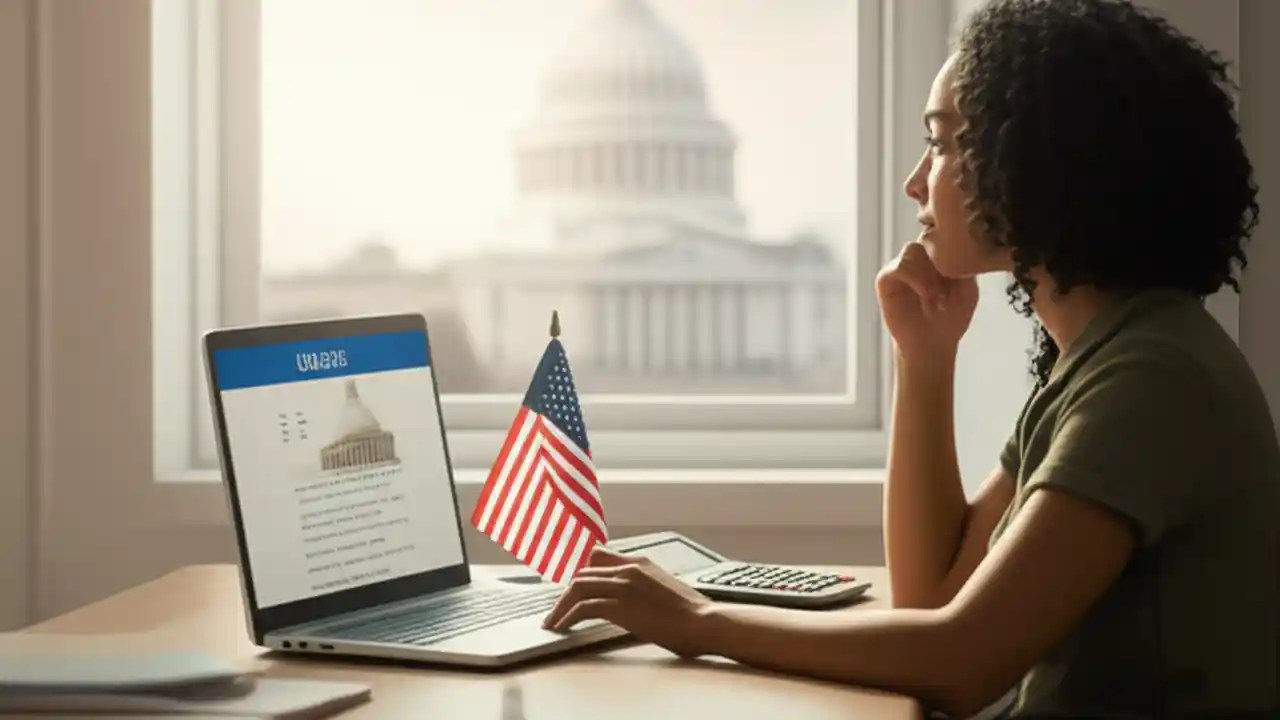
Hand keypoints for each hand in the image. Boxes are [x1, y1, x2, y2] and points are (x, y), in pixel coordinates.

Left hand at [542, 546, 715, 658]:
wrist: (704, 622)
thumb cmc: (690, 613)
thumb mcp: (664, 588)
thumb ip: (642, 586)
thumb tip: (629, 599)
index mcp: (639, 563)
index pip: (598, 556)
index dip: (579, 571)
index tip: (568, 586)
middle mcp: (628, 569)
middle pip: (583, 573)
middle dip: (566, 593)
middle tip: (557, 609)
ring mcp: (624, 585)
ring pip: (578, 587)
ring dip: (561, 605)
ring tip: (553, 622)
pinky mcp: (621, 606)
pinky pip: (584, 607)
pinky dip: (568, 617)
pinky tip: (563, 627)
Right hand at [875, 241, 978, 358]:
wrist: (934, 344)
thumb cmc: (951, 317)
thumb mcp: (968, 287)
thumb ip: (965, 264)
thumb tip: (960, 244)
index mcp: (937, 255)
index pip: (941, 231)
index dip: (950, 242)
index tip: (960, 266)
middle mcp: (918, 257)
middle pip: (927, 238)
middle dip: (940, 262)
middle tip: (949, 289)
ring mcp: (900, 266)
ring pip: (913, 250)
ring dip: (928, 274)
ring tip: (937, 297)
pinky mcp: (886, 279)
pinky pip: (898, 267)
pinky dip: (915, 279)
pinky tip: (926, 296)